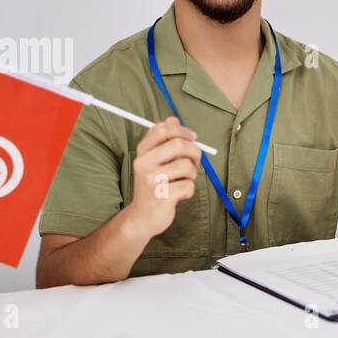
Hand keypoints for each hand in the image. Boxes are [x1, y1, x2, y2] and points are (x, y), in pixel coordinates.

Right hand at [123, 117, 201, 239]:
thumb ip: (163, 141)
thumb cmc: (153, 186)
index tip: (192, 137)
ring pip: (186, 166)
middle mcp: (144, 164)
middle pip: (178, 145)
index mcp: (142, 153)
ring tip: (183, 180)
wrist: (142, 217)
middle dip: (194, 152)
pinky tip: (179, 195)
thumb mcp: (153, 161)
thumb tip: (172, 119)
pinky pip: (188, 186)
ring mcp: (152, 181)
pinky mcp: (162, 196)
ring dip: (191, 174)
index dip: (182, 131)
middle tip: (195, 161)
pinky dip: (189, 190)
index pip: (162, 130)